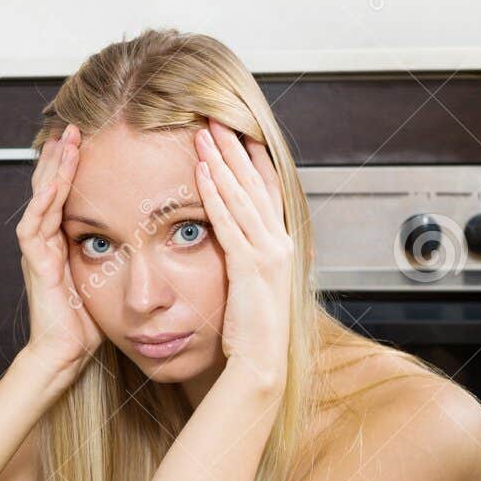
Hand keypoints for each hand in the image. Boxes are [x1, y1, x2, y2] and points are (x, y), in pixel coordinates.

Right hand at [16, 125, 104, 376]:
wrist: (66, 355)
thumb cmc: (89, 325)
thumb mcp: (110, 279)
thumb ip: (120, 254)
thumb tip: (153, 235)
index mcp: (63, 242)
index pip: (66, 193)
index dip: (75, 165)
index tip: (91, 137)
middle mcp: (47, 242)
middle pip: (49, 186)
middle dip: (62, 155)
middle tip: (74, 123)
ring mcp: (38, 252)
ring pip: (40, 198)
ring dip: (53, 168)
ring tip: (66, 139)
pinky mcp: (35, 265)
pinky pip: (35, 226)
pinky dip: (45, 201)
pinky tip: (56, 180)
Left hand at [194, 119, 292, 393]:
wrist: (261, 363)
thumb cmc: (250, 334)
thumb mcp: (248, 289)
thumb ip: (242, 261)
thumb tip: (229, 245)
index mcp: (279, 246)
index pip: (266, 190)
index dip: (252, 158)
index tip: (237, 131)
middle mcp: (279, 243)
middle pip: (255, 182)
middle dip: (235, 147)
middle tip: (215, 116)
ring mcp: (268, 253)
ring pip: (242, 195)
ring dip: (222, 161)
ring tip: (203, 131)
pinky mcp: (251, 266)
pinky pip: (229, 222)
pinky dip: (215, 194)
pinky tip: (202, 172)